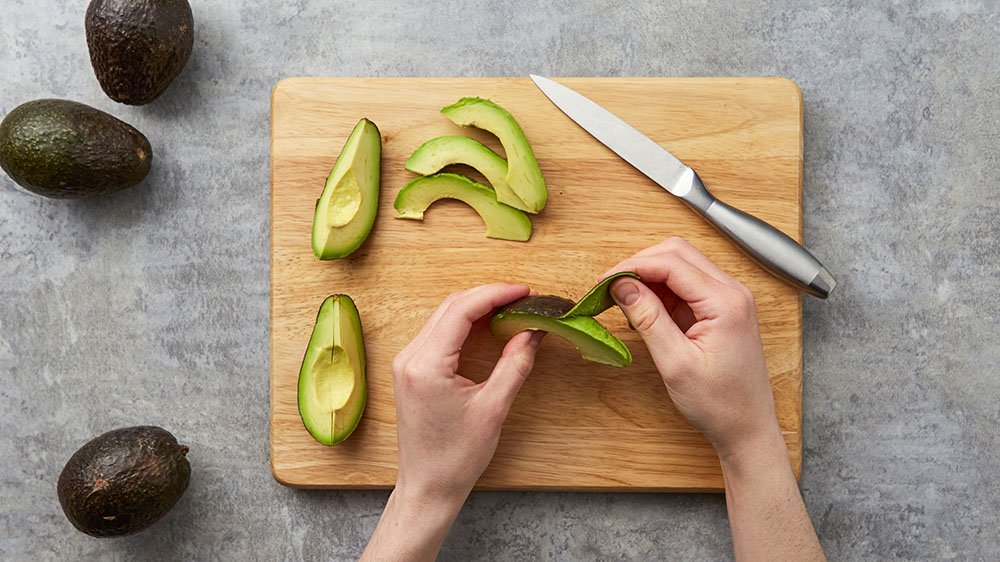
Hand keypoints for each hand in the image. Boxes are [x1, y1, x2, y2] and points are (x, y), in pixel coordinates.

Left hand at [391, 283, 543, 505]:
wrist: (428, 486)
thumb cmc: (456, 457)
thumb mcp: (494, 409)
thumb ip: (515, 364)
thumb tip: (533, 331)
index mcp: (426, 365)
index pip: (462, 309)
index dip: (496, 293)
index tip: (525, 291)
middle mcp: (409, 357)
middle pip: (451, 306)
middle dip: (489, 296)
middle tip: (523, 299)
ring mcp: (406, 361)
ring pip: (443, 315)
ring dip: (477, 307)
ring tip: (511, 309)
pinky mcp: (410, 369)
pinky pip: (438, 332)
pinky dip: (464, 323)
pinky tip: (488, 326)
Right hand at [603, 237, 781, 461]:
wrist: (747, 427)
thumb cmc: (720, 403)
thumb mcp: (675, 363)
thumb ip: (648, 319)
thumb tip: (622, 286)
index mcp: (726, 302)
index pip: (672, 263)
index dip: (632, 266)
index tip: (604, 281)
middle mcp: (732, 292)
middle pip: (678, 253)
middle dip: (639, 264)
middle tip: (610, 287)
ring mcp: (728, 298)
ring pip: (681, 265)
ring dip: (649, 276)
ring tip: (623, 300)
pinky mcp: (720, 308)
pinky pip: (686, 285)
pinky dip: (660, 291)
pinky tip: (643, 309)